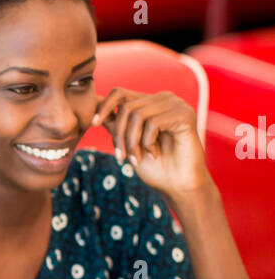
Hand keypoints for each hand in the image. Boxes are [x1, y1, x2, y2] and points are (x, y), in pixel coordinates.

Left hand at [93, 88, 210, 200]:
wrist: (178, 185)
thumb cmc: (154, 167)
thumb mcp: (127, 144)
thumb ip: (115, 125)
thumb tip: (95, 105)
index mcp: (149, 103)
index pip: (120, 93)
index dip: (104, 106)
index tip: (93, 124)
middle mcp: (163, 99)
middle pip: (126, 107)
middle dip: (119, 135)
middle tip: (122, 158)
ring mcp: (176, 104)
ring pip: (138, 115)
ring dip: (132, 142)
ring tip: (138, 158)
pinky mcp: (185, 114)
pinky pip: (153, 123)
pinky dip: (147, 142)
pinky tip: (156, 154)